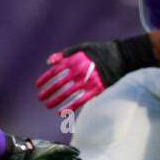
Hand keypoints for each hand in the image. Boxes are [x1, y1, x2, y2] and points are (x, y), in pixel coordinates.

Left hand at [35, 36, 153, 113]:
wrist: (121, 57)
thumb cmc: (100, 51)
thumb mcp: (82, 47)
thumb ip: (65, 54)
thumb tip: (49, 62)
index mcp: (74, 60)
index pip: (55, 72)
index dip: (44, 79)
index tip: (37, 86)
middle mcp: (79, 71)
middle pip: (59, 84)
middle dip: (48, 92)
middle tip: (41, 98)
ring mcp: (87, 81)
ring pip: (67, 94)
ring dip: (56, 101)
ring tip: (48, 106)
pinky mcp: (96, 90)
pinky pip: (80, 101)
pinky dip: (70, 107)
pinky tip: (62, 112)